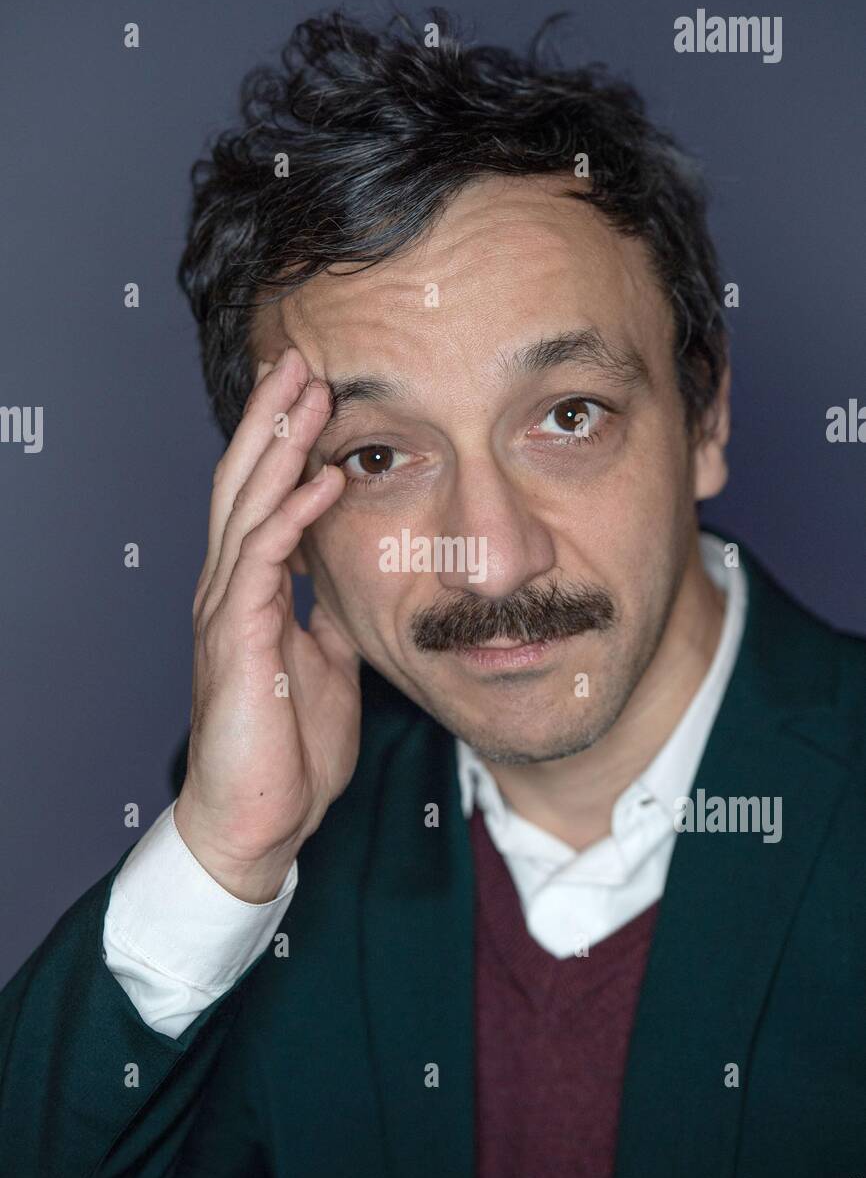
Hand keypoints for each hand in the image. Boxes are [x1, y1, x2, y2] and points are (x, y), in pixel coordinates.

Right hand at [173, 347, 360, 900]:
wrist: (261, 821)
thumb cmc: (289, 748)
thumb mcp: (325, 663)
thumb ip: (329, 613)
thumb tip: (350, 577)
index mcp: (251, 590)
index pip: (262, 495)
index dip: (283, 441)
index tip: (315, 390)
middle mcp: (230, 588)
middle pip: (245, 481)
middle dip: (273, 417)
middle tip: (301, 356)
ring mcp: (228, 610)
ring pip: (248, 505)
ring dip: (279, 444)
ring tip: (309, 389)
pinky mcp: (236, 639)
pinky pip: (263, 560)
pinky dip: (294, 515)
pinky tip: (324, 478)